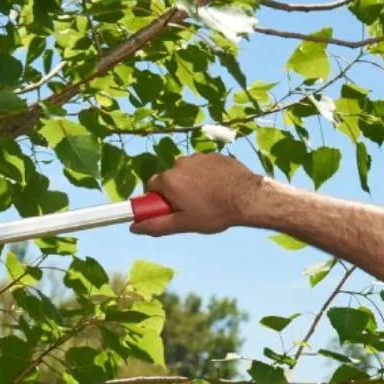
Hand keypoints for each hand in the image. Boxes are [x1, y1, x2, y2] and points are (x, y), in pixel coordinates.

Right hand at [131, 153, 265, 235]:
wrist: (249, 198)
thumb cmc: (214, 212)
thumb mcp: (182, 224)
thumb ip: (156, 225)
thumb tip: (134, 228)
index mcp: (169, 179)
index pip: (151, 187)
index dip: (158, 200)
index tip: (168, 209)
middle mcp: (180, 163)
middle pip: (170, 179)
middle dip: (175, 192)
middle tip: (190, 208)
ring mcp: (199, 157)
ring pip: (187, 172)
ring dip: (192, 183)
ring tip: (208, 199)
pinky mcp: (216, 156)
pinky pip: (204, 166)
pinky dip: (207, 176)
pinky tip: (219, 189)